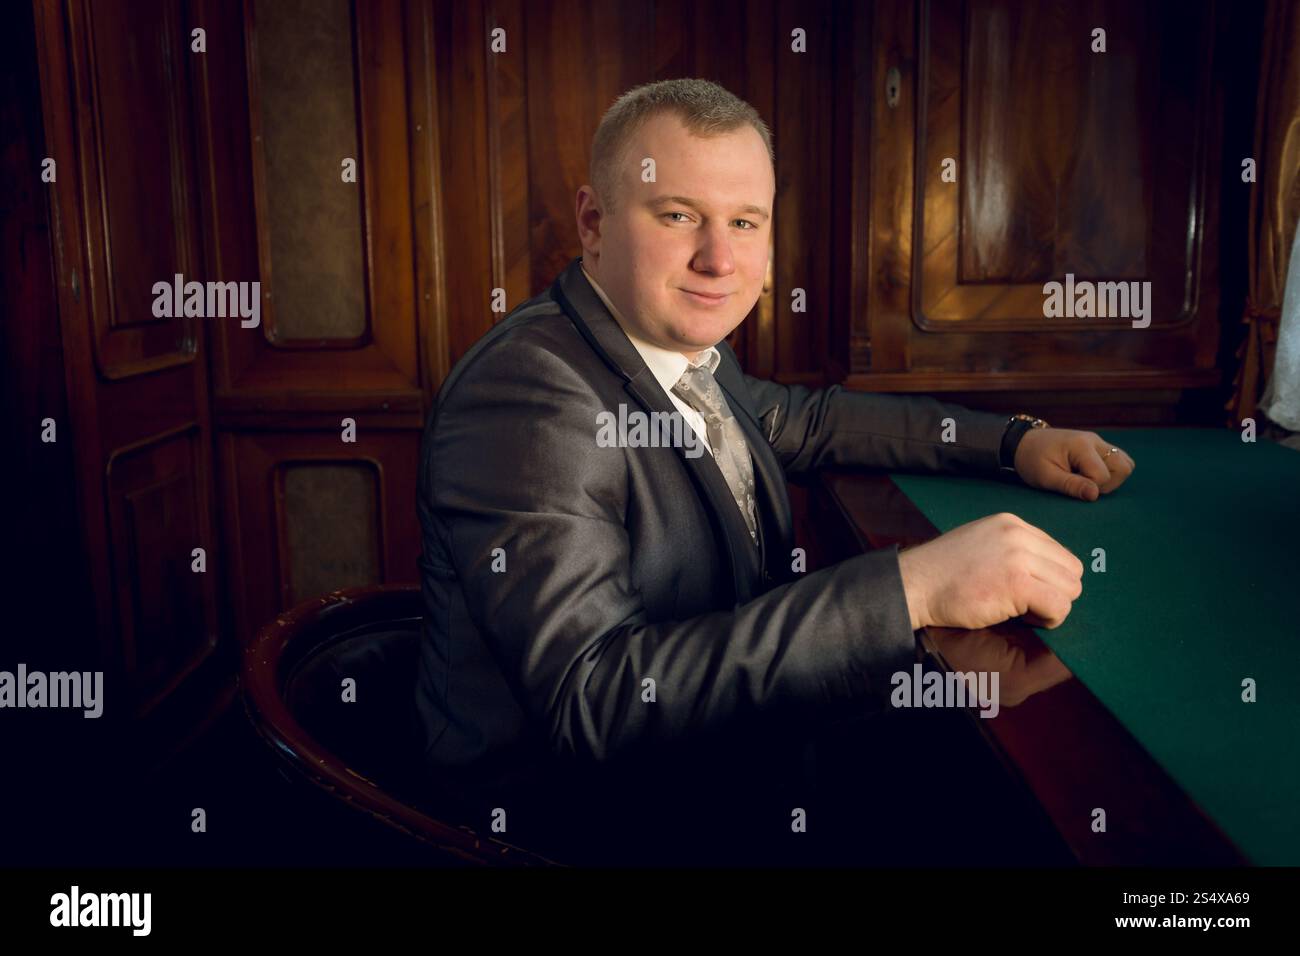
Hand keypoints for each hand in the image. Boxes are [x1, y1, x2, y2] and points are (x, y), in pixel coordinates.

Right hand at [897, 512, 1082, 630]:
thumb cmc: (943, 572)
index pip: (1059, 553)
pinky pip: (1058, 607)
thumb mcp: (981, 543)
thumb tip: (1046, 570)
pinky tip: (1022, 618)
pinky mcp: (1018, 585)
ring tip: (1023, 612)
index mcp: (1012, 524)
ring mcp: (1019, 558)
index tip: (1027, 590)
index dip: (1049, 578)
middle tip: (1028, 605)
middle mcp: (1019, 535)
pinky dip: (1047, 620)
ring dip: (1052, 607)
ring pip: (1070, 590)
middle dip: (1055, 593)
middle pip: (1071, 571)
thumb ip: (1013, 549)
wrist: (915, 583)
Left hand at [1014, 427, 1134, 500]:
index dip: (1090, 488)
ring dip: (1112, 478)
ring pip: (1125, 463)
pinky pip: (1118, 460)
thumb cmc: (1031, 460)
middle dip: (1108, 484)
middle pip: (1124, 467)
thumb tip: (1094, 495)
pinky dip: (1110, 472)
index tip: (1070, 485)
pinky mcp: (1098, 447)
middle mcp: (1095, 441)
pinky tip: (1089, 475)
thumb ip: (1071, 485)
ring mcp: (1098, 443)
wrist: (1023, 442)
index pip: (1102, 475)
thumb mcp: (1045, 477)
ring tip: (1087, 480)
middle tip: (1083, 485)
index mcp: (1081, 446)